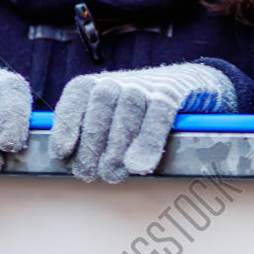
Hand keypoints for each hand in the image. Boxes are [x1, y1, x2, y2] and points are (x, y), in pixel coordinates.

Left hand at [50, 63, 236, 183]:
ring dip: (118, 148)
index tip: (63, 152)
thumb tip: (70, 161)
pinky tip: (138, 166)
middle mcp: (121, 79)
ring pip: (128, 111)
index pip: (77, 94)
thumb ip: (91, 136)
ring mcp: (148, 84)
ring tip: (113, 175)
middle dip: (92, 146)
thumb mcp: (111, 118)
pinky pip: (158, 115)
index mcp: (98, 83)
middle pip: (101, 108)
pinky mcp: (173, 92)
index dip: (67, 123)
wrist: (190, 85)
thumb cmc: (140, 113)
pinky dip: (148, 141)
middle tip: (90, 174)